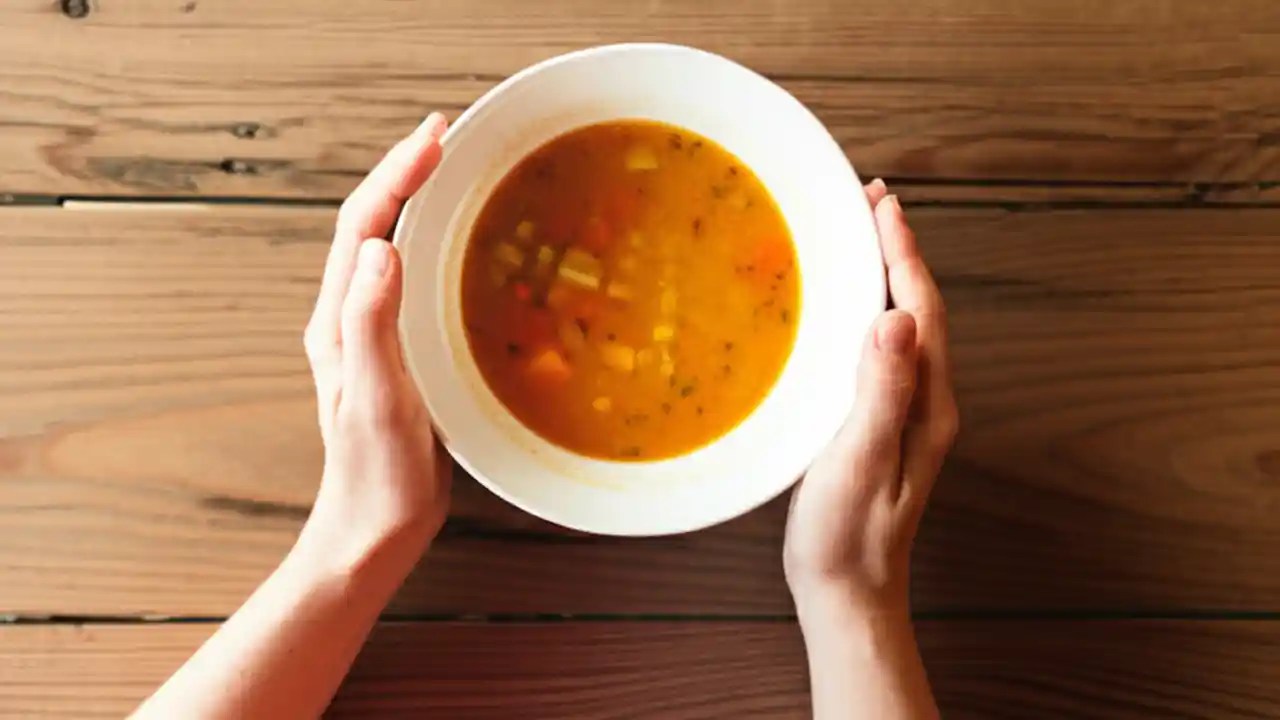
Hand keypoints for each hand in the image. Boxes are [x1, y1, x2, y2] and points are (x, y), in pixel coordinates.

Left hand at [299, 114, 452, 573]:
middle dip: (405, 172)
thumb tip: (381, 248)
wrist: (372, 531)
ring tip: (452, 169)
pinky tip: (461, 242)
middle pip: (370, 225)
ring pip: (389, 247)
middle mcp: (348, 318)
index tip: (435, 136)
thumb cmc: (376, 476)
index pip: (363, 226)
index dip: (397, 174)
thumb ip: (373, 325)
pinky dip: (432, 244)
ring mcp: (370, 335)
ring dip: (415, 201)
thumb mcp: (378, 400)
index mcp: (339, 321)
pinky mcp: (396, 353)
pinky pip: (411, 280)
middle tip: (447, 134)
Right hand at [784, 180, 957, 616]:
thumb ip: (883, 391)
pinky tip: (838, 309)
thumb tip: (899, 318)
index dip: (903, 252)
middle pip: (918, 308)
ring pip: (899, 326)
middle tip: (869, 201)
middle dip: (897, 250)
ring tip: (856, 237)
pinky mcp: (877, 425)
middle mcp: (925, 402)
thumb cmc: (848, 536)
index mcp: (928, 404)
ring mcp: (903, 414)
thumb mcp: (861, 460)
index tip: (882, 204)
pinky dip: (862, 313)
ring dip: (883, 276)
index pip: (922, 310)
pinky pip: (876, 351)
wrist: (848, 594)